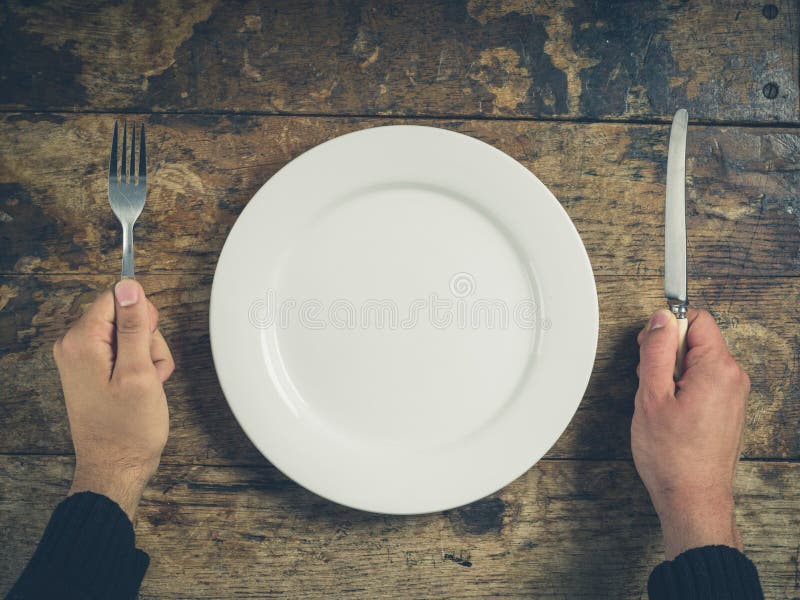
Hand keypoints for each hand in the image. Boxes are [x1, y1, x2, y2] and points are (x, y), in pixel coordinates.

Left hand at [53, 279, 174, 519]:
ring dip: (148, 356)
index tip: (147, 342)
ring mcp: (83, 359)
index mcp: (82, 341)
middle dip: (148, 339)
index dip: (141, 317)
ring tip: (147, 385)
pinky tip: (143, 388)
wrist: (117, 466)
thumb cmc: (128, 429)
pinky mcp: (93, 370)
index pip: (116, 297)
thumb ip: (134, 326)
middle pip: (124, 315)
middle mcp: (75, 346)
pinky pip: (124, 352)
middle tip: (149, 371)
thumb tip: (129, 286)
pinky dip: (141, 367)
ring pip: (130, 334)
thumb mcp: (140, 373)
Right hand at [631, 308, 748, 559]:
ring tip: (659, 402)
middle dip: (667, 353)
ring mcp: (733, 394)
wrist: (692, 498)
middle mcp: (733, 378)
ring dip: (672, 372)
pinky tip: (670, 412)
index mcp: (718, 369)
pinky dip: (682, 388)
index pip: (697, 319)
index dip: (667, 328)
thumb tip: (660, 319)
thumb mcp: (651, 395)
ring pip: (696, 361)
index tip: (650, 349)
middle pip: (696, 339)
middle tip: (650, 382)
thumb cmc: (672, 456)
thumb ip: (656, 351)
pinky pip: (702, 380)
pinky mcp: (727, 408)